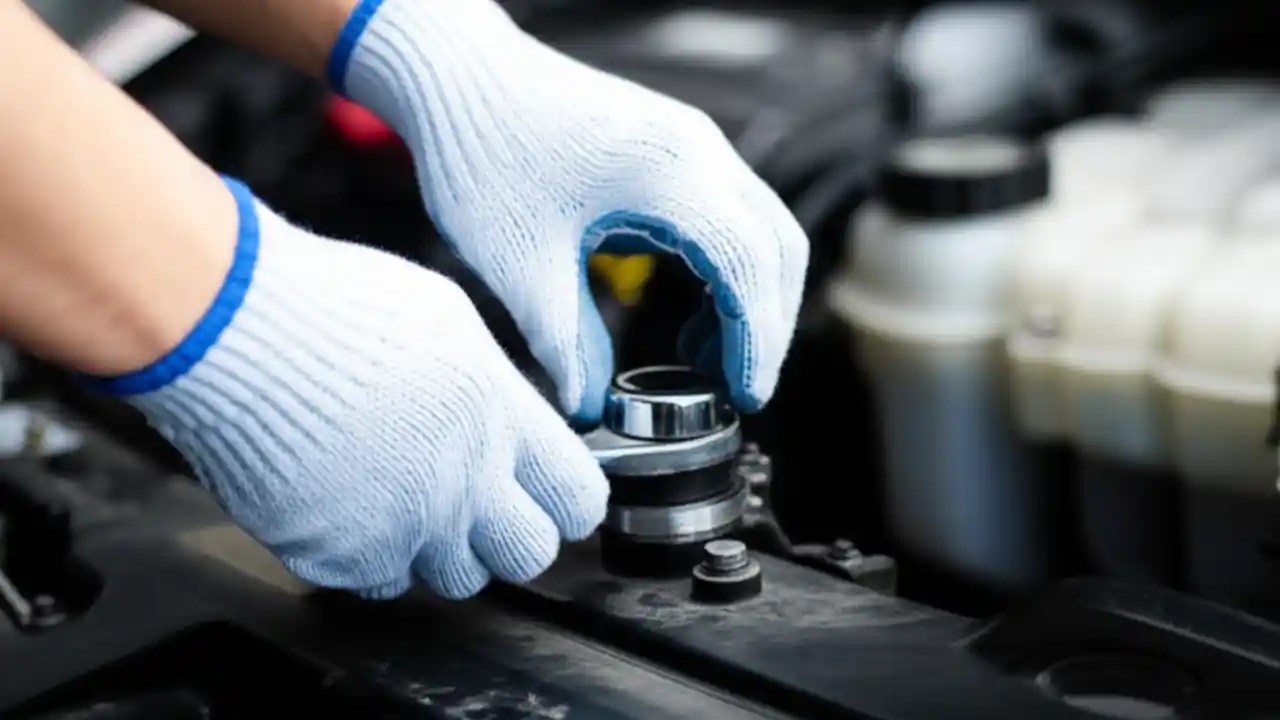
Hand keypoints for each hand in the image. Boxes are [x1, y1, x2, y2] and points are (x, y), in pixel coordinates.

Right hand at [88, 179, 607, 598]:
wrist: (234, 331)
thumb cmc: (332, 308)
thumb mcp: (449, 322)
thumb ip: (495, 388)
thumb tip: (514, 420)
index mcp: (500, 418)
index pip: (579, 499)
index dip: (566, 501)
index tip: (550, 495)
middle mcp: (464, 482)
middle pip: (529, 555)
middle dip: (511, 536)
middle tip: (480, 507)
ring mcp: (404, 526)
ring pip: (456, 577)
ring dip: (440, 545)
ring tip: (403, 494)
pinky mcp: (342, 556)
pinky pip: (380, 581)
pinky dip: (371, 554)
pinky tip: (351, 503)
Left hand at [330, 0, 808, 422]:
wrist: (457, 75)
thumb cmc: (481, 152)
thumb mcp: (519, 262)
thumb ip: (564, 343)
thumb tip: (589, 410)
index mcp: (669, 172)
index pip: (748, 267)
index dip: (756, 342)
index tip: (746, 400)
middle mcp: (698, 148)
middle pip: (776, 248)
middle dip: (765, 326)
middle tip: (735, 392)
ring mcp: (693, 142)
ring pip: (761, 230)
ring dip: (750, 299)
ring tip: (705, 365)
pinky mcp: (676, 147)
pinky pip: (730, 215)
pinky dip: (726, 272)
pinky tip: (687, 317)